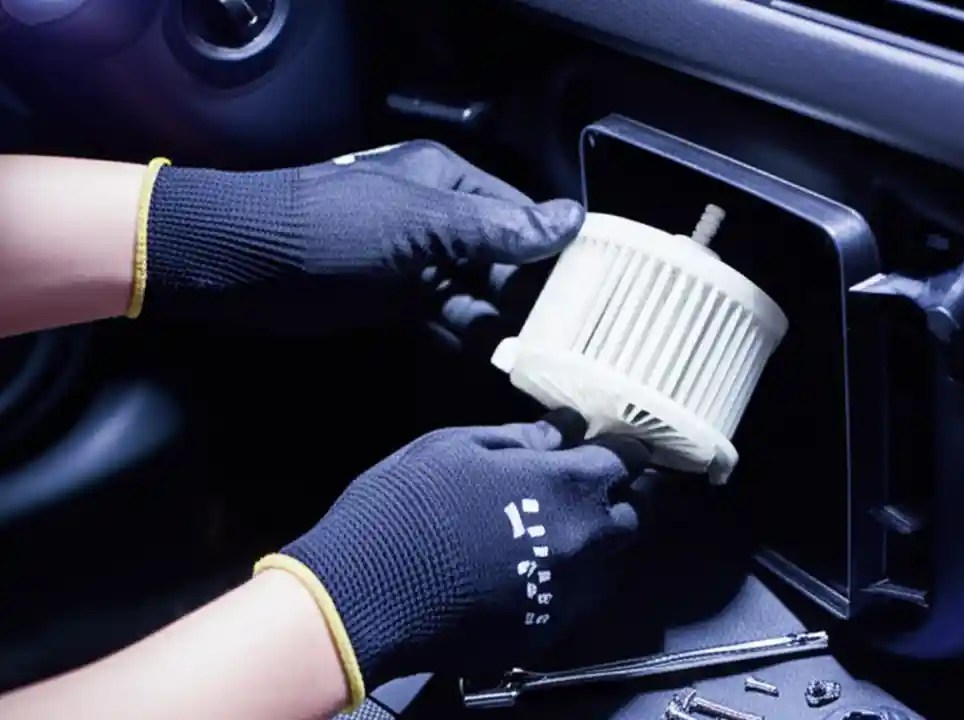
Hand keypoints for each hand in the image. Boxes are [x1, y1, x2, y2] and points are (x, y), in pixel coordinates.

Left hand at [141, 141, 583, 332]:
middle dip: (535, 295)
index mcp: (450, 183)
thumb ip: (495, 230)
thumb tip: (572, 221)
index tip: (597, 290)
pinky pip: (451, 318)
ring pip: (481, 294)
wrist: (238, 264)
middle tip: (573, 337)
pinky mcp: (400, 300)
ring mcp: (420, 262)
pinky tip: (501, 359)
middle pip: (507, 259)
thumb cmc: (329, 230)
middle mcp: (442, 220)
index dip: (558, 251)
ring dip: (506, 322)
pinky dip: (473, 337)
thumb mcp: (419, 224)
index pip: (523, 216)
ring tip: (543, 356)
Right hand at [256, 409, 651, 701]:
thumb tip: (559, 432)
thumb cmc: (405, 507)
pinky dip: (575, 581)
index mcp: (565, 485)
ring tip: (575, 528)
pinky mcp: (544, 631)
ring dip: (604, 542)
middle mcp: (582, 540)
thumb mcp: (456, 446)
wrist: (365, 591)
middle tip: (604, 488)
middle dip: (625, 498)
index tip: (616, 448)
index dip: (622, 451)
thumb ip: (520, 439)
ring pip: (614, 563)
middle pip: (634, 517)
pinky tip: (545, 570)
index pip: (624, 462)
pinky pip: (580, 601)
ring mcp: (568, 592)